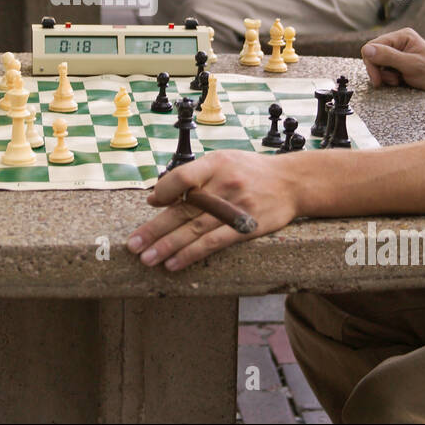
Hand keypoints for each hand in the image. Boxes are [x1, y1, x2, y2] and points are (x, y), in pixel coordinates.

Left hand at [126, 151, 302, 270]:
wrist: (292, 182)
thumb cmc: (249, 171)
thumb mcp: (222, 161)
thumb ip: (190, 176)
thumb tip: (155, 198)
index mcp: (215, 164)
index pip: (182, 177)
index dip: (163, 192)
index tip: (150, 204)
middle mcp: (224, 185)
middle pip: (183, 209)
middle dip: (154, 229)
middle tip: (132, 245)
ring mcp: (236, 207)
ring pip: (194, 230)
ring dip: (167, 246)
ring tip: (146, 259)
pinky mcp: (247, 228)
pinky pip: (214, 243)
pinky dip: (191, 254)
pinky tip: (174, 263)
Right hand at [360, 27, 424, 97]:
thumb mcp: (411, 65)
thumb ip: (389, 56)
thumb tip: (366, 49)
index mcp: (402, 36)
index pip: (373, 45)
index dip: (371, 62)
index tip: (377, 79)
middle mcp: (398, 41)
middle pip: (372, 54)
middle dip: (379, 70)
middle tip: (390, 82)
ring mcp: (396, 52)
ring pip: (376, 64)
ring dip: (384, 76)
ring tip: (398, 81)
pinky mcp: (395, 62)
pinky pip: (381, 70)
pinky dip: (387, 78)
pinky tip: (399, 81)